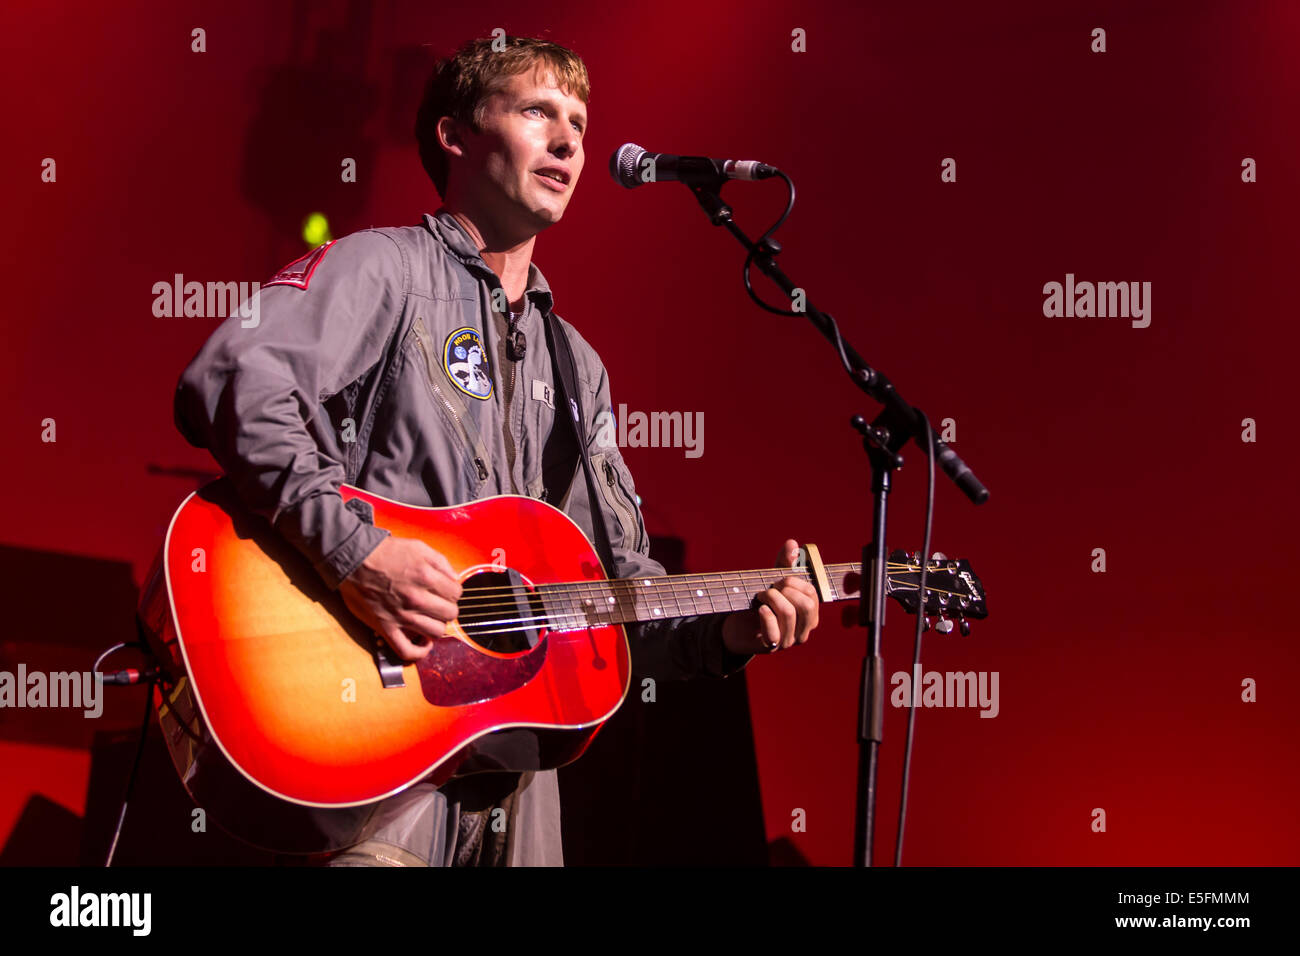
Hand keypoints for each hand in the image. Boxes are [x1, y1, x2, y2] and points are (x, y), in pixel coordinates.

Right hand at [338, 535, 462, 661]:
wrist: (354, 559)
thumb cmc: (385, 552)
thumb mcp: (419, 547)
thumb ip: (441, 562)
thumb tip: (455, 579)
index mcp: (426, 577)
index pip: (456, 593)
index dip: (453, 592)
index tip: (445, 591)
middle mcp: (417, 598)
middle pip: (450, 614)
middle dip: (447, 608)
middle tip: (438, 604)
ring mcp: (402, 616)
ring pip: (436, 632)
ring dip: (437, 625)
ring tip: (430, 619)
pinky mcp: (386, 627)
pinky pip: (406, 650)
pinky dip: (419, 651)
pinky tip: (423, 643)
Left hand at [721, 538, 819, 655]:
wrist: (736, 627)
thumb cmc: (760, 604)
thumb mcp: (773, 582)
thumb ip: (784, 564)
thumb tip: (792, 544)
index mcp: (809, 615)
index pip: (813, 594)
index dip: (795, 581)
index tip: (779, 579)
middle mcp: (803, 630)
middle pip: (806, 605)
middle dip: (786, 589)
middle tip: (770, 588)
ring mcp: (788, 641)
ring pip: (789, 614)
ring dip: (772, 598)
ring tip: (761, 596)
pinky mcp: (771, 647)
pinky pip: (774, 632)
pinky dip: (766, 616)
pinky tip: (760, 609)